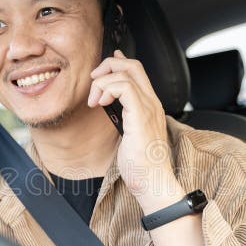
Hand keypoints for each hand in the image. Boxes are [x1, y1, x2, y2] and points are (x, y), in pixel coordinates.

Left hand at [89, 50, 183, 210]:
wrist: (153, 182)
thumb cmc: (142, 165)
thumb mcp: (129, 134)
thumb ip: (123, 116)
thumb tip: (111, 103)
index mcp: (150, 106)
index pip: (137, 71)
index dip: (117, 63)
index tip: (100, 71)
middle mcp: (152, 102)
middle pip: (133, 65)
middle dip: (107, 66)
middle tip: (93, 81)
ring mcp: (149, 108)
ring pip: (126, 73)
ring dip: (102, 82)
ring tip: (94, 101)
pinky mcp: (141, 116)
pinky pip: (124, 87)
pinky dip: (107, 89)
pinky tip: (100, 104)